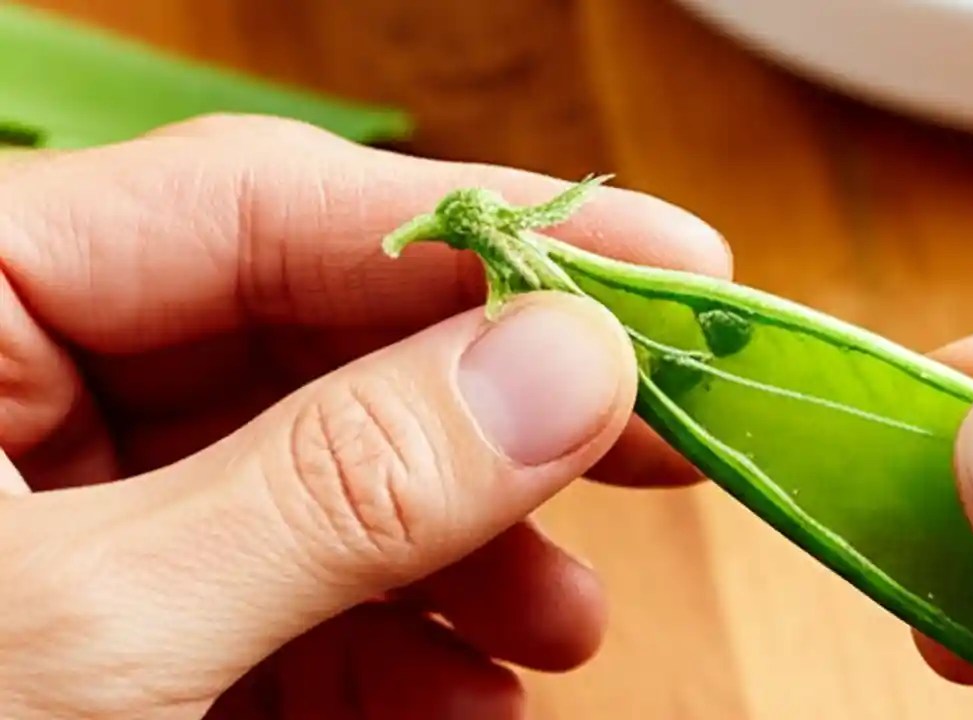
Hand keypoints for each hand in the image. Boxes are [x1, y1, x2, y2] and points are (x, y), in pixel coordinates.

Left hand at [0, 115, 729, 718]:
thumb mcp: (98, 638)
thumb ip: (337, 487)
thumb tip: (567, 364)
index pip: (267, 205)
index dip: (488, 230)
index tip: (670, 262)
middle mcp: (18, 377)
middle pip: (320, 338)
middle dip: (499, 402)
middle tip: (665, 429)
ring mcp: (76, 501)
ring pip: (325, 475)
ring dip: (463, 553)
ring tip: (564, 626)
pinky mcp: (121, 613)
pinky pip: (290, 589)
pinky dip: (395, 649)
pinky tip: (467, 701)